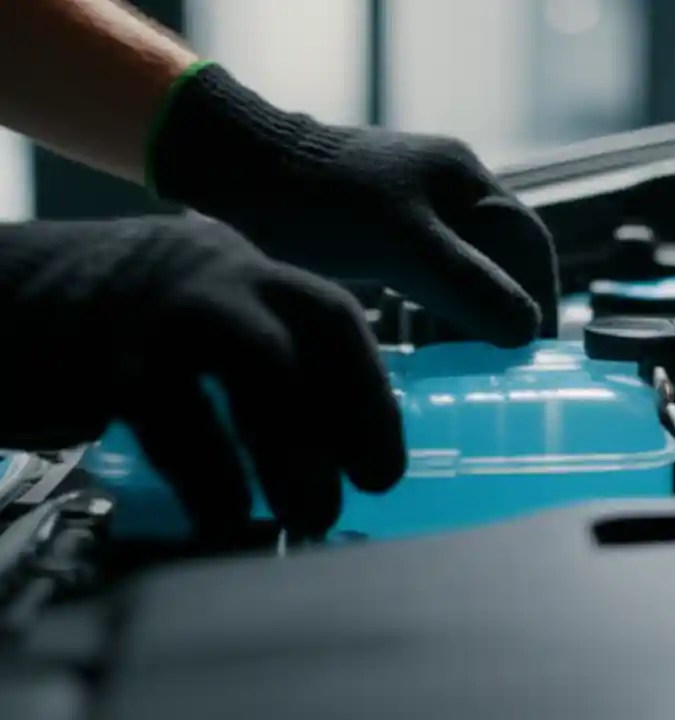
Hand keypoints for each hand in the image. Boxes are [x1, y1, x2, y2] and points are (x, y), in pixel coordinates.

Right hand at [0, 215, 405, 538]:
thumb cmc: (112, 330)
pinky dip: (208, 474)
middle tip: (356, 497)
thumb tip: (329, 449)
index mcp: (243, 270)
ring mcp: (159, 308)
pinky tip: (222, 517)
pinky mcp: (102, 355)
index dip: (369, 396)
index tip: (382, 470)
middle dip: (347, 417)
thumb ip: (258, 363)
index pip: (333, 318)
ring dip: (293, 448)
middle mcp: (213, 276)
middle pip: (308, 332)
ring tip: (308, 516)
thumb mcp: (196, 322)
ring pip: (259, 365)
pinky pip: (174, 416)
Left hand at [150, 64, 558, 346]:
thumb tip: (526, 330)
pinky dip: (428, 310)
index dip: (539, 297)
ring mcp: (409, 206)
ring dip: (464, 315)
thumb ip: (467, 284)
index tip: (532, 349)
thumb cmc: (317, 202)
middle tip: (496, 364)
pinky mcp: (375, 228)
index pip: (527, 243)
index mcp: (463, 179)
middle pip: (497, 258)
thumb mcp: (401, 245)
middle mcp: (445, 188)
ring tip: (457, 360)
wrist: (231, 170)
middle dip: (501, 311)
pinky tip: (415, 340)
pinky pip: (422, 276)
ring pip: (459, 270)